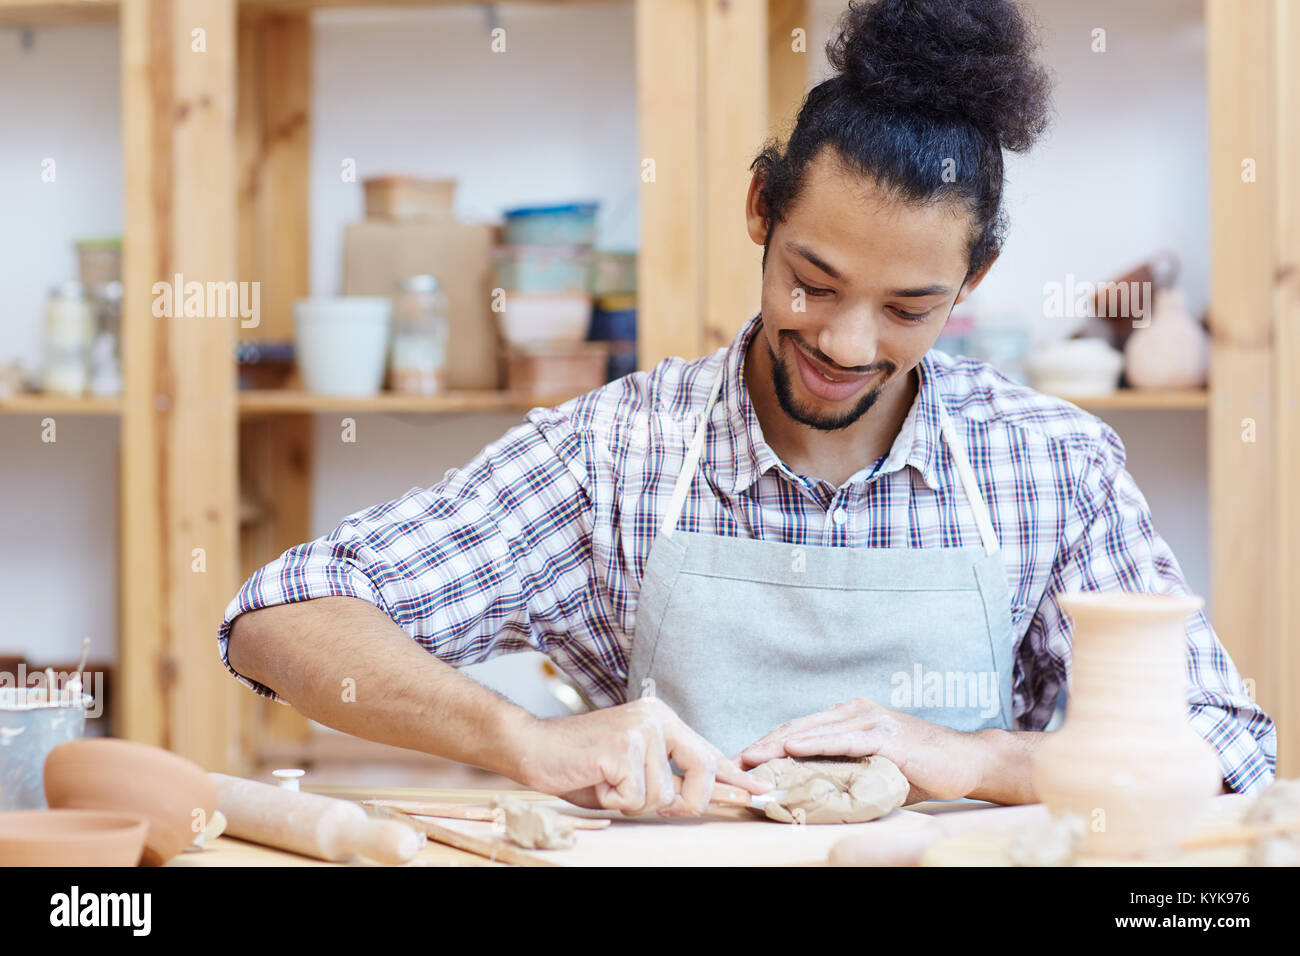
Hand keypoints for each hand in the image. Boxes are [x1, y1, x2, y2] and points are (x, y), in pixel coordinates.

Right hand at [514, 697, 771, 816]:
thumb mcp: (631, 766)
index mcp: (661, 718)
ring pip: (662, 795)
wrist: (532, 747)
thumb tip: (703, 798)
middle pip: (701, 771)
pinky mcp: (621, 748)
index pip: (707, 751)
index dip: (735, 775)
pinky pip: (635, 798)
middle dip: (688, 801)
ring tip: (607, 782)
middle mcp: (655, 718)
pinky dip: (614, 801)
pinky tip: (596, 781)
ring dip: (633, 801)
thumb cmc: (580, 763)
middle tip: (659, 805)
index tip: (762, 789)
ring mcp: (640, 731)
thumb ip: (666, 776)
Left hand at [734, 697, 987, 801]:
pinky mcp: (885, 734)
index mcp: (849, 718)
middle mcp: (855, 712)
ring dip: (779, 743)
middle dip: (763, 744)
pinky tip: (792, 747)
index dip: (768, 743)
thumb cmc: (920, 769)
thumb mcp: (873, 770)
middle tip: (733, 760)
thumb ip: (844, 772)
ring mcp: (869, 720)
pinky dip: (815, 743)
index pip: (800, 729)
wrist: (965, 763)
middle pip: (799, 727)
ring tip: (751, 754)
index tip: (740, 760)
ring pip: (814, 730)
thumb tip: (809, 792)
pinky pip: (843, 739)